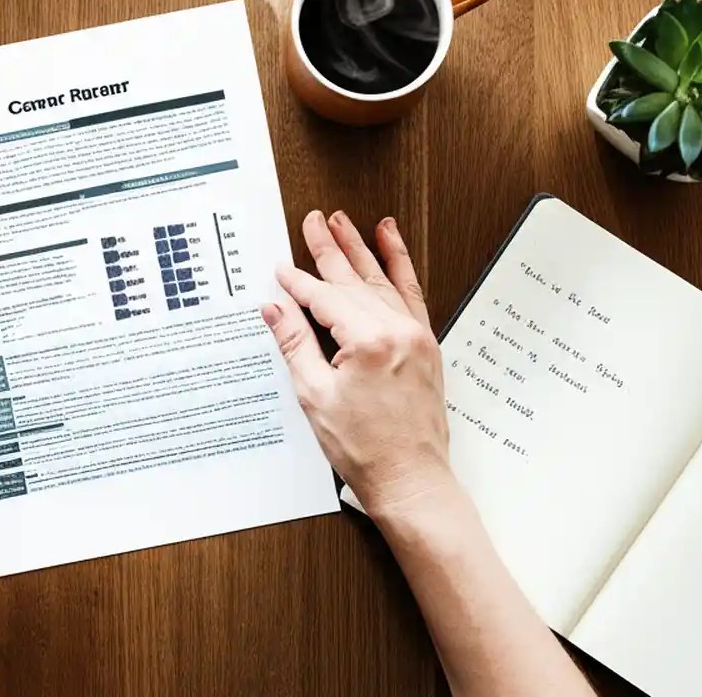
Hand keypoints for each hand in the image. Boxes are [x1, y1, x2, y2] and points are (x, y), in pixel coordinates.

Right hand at [262, 210, 452, 521]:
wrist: (410, 479)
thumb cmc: (364, 448)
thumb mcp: (316, 395)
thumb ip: (295, 344)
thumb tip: (275, 308)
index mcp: (369, 341)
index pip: (325, 299)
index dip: (298, 284)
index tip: (280, 271)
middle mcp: (398, 331)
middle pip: (354, 280)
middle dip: (329, 250)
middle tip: (313, 221)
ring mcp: (416, 336)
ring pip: (383, 281)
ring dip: (362, 249)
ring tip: (345, 222)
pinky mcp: (426, 345)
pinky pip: (411, 295)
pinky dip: (400, 267)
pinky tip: (390, 245)